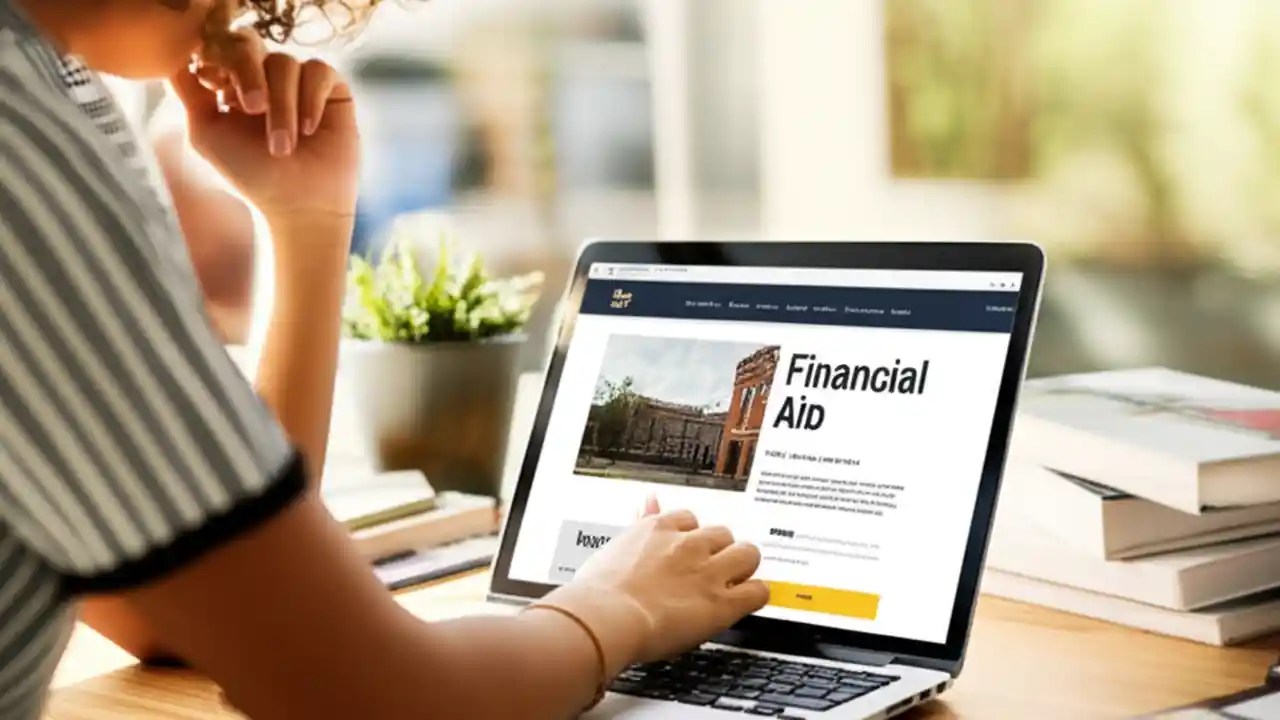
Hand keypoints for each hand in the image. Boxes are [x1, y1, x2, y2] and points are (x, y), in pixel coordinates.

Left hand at [170, 31, 359, 223]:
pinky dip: (311, 99)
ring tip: (283, 145)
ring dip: (282, 105)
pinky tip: (310, 130)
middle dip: (248, 73)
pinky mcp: (333, 90)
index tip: (220, 93)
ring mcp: (300, 81)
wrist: (299, 204)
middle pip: (251, 44)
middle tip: (252, 109)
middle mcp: (266, 76)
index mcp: (234, 82)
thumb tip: (176, 58)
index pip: (222, 47)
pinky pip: (320, 71)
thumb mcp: (206, 133)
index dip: (221, 62)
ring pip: (285, 63)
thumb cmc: (251, 174)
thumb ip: (189, 93)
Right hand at [540, 501, 769, 674]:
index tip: (689, 551)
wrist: (606, 617)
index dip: (692, 537)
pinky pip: (758, 591)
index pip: (690, 519)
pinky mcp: (721, 602)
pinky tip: (743, 602)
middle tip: (708, 569)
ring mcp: (708, 571)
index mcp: (660, 528)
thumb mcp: (615, 545)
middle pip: (723, 533)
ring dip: (742, 567)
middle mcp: (689, 544)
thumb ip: (640, 521)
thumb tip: (649, 500)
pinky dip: (755, 595)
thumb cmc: (599, 590)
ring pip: (747, 554)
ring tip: (731, 582)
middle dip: (719, 550)